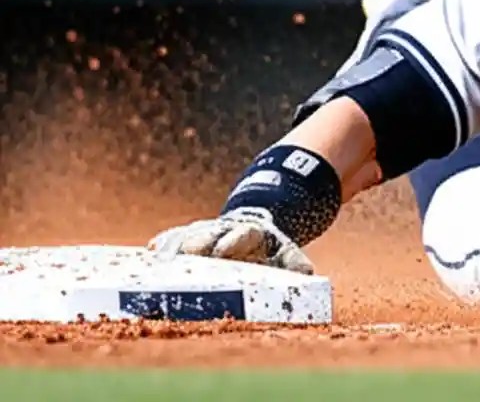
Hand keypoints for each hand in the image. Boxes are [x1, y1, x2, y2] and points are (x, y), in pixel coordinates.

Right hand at [147, 207, 314, 274]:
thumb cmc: (269, 248)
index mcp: (251, 233)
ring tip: (159, 256)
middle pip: (208, 234)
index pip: (242, 234)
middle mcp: (223, 230)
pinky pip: (173, 239)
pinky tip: (149, 251)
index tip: (222, 251)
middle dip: (197, 243)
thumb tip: (307, 272)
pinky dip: (162, 244)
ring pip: (186, 235)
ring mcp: (204, 232)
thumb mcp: (286, 252)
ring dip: (174, 246)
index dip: (232, 242)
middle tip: (185, 254)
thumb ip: (294, 262)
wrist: (252, 229)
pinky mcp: (187, 238)